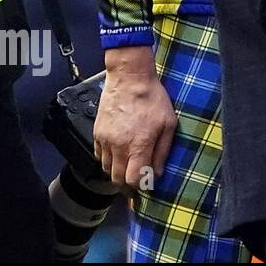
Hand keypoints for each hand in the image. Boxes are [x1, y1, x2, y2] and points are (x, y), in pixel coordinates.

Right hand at [93, 45, 177, 188]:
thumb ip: (163, 151)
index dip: (140, 187)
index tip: (146, 187)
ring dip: (116, 174)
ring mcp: (105, 140)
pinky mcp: (96, 133)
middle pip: (117, 179)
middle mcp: (118, 146)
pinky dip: (107, 161)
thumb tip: (158, 172)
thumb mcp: (168, 123)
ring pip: (106, 169)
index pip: (133, 180)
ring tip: (128, 170)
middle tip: (136, 185)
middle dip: (127, 186)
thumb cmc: (152, 98)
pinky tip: (117, 156)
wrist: (129, 78)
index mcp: (138, 145)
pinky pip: (98, 156)